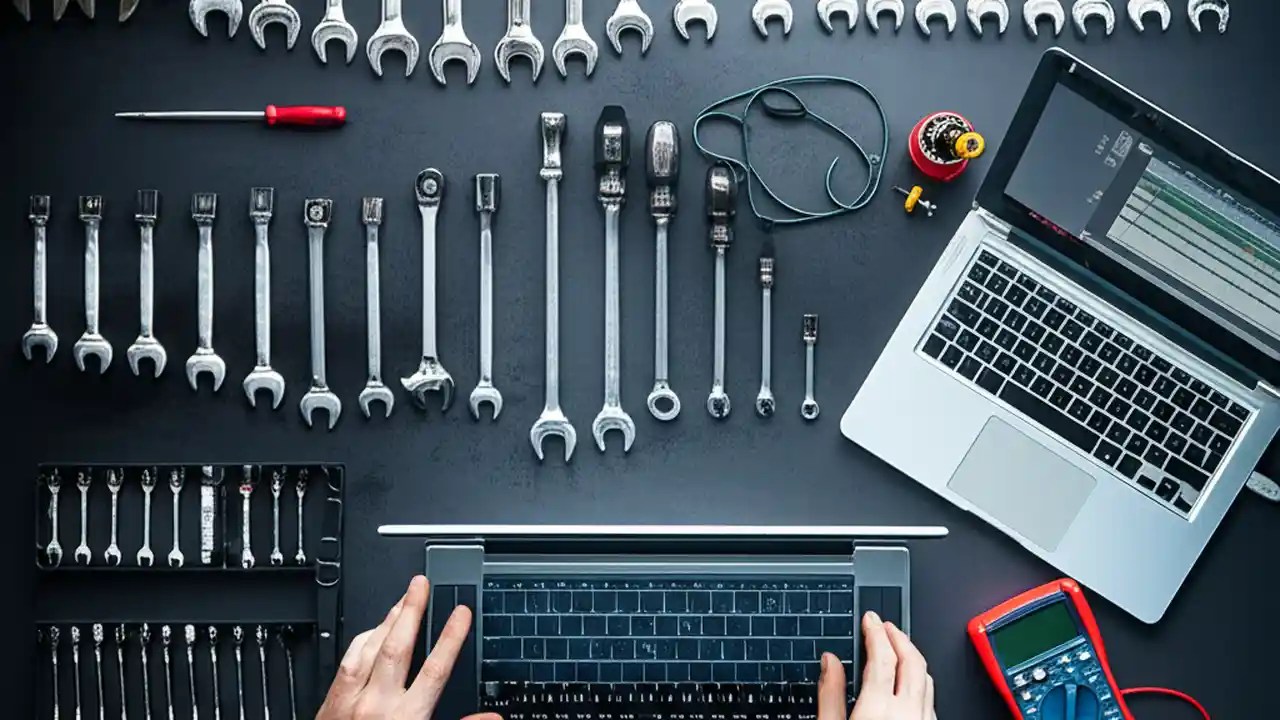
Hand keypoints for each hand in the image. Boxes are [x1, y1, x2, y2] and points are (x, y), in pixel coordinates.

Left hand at [318, 575, 499, 719]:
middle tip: (421, 585)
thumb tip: (492, 719)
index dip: (450, 637)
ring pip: (370, 649)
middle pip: (398, 648)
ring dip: (387, 620)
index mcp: (408, 719)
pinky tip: (372, 630)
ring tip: (402, 599)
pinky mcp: (332, 703)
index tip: (461, 613)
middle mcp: (379, 706)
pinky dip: (362, 640)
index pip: (435, 669)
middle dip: (411, 611)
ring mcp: (353, 702)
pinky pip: (348, 661)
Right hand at [817, 611, 935, 719]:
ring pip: (926, 678)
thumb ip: (830, 696)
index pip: (883, 658)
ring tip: (899, 647)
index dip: (876, 633)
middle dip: (898, 638)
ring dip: (913, 657)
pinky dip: (921, 681)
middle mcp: (906, 713)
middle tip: (885, 625)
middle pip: (911, 662)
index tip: (870, 620)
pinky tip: (910, 682)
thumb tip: (830, 663)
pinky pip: (931, 699)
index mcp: (878, 710)